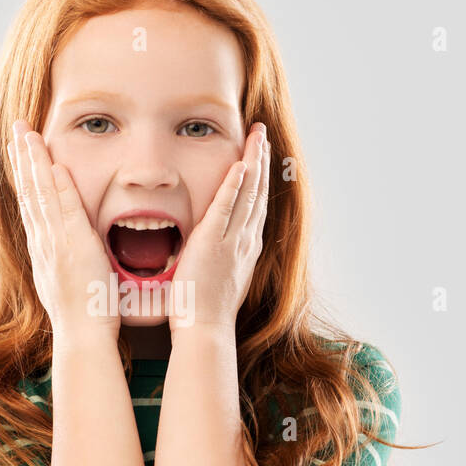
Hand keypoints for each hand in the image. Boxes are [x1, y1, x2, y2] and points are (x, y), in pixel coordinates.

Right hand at [6, 120, 118, 343]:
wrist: (82, 334)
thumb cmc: (84, 315)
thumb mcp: (69, 282)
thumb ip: (67, 262)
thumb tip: (68, 254)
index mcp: (44, 249)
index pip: (32, 204)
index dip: (25, 176)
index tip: (20, 153)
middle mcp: (43, 242)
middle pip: (28, 191)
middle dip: (21, 158)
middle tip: (16, 129)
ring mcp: (54, 241)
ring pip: (39, 193)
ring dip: (32, 160)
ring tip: (25, 132)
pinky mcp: (70, 244)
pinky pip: (61, 206)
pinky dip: (55, 183)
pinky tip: (52, 161)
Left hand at [169, 122, 269, 331]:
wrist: (205, 330)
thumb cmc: (204, 312)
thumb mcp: (219, 279)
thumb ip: (218, 259)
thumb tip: (210, 251)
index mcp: (245, 249)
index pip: (256, 205)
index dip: (259, 179)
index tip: (260, 157)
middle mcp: (245, 241)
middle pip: (258, 192)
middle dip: (262, 160)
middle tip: (262, 134)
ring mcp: (232, 241)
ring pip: (249, 194)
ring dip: (253, 162)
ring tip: (257, 137)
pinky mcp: (214, 243)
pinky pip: (227, 208)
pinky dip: (235, 185)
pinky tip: (240, 165)